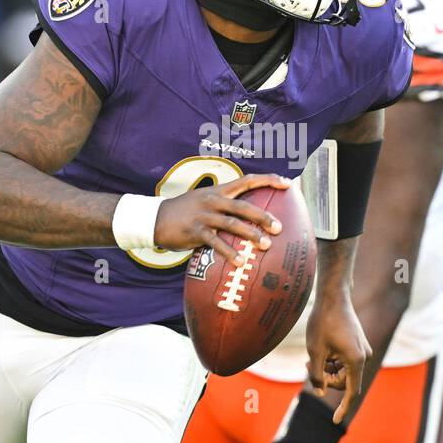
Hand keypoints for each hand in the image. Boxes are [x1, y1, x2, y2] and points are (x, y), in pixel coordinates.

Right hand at [154, 173, 288, 264]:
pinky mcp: (195, 231)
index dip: (268, 180)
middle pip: (243, 206)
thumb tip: (250, 216)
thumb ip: (225, 205)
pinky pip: (215, 243)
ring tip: (266, 245)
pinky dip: (229, 252)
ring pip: (232, 223)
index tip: (288, 184)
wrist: (155, 218)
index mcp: (218, 190)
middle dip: (263, 216)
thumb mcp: (205, 201)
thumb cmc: (186, 212)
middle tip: (279, 227)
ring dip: (250, 235)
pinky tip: (240, 262)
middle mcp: (213, 200)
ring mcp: (204, 215)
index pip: (247, 180)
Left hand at [304, 295, 369, 423]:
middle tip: (308, 367)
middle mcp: (363, 356)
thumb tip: (319, 392)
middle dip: (327, 379)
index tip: (336, 422)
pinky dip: (333, 361)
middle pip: (344, 382)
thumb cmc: (323, 322)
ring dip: (328, 369)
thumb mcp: (315, 351)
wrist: (333, 296)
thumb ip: (317, 375)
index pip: (351, 392)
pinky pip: (346, 361)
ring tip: (312, 356)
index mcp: (356, 361)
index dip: (344, 408)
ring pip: (343, 371)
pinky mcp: (358, 344)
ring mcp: (362, 350)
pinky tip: (323, 349)